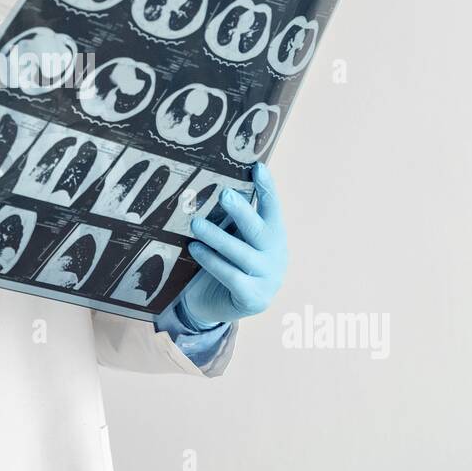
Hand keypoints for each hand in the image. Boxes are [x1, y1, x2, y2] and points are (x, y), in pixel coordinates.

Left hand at [181, 162, 288, 329]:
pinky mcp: (254, 298)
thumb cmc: (227, 261)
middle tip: (223, 194)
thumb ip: (230, 218)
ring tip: (195, 224)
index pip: (272, 207)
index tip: (258, 167)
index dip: (267, 188)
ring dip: (217, 237)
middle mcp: (276, 254)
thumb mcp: (233, 237)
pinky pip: (231, 277)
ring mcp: (268, 278)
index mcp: (274, 234)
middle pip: (259, 230)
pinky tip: (195, 250)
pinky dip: (212, 262)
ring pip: (242, 254)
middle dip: (241, 211)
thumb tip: (209, 184)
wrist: (220, 303)